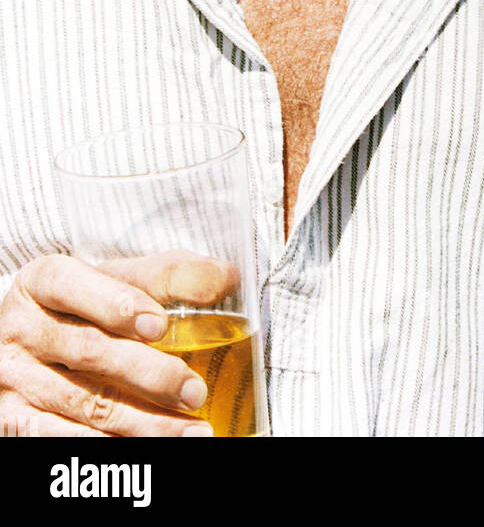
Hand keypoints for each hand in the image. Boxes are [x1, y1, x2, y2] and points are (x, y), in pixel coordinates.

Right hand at [0, 250, 238, 436]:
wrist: (33, 341)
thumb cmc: (85, 305)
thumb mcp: (117, 279)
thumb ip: (168, 275)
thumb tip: (225, 277)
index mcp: (42, 281)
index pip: (71, 284)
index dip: (115, 303)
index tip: (160, 324)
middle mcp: (22, 329)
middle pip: (89, 350)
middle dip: (149, 373)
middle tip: (194, 390)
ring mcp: (15, 378)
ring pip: (84, 403)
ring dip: (144, 422)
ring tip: (192, 430)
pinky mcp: (14, 419)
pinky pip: (66, 439)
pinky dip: (114, 445)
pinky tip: (154, 447)